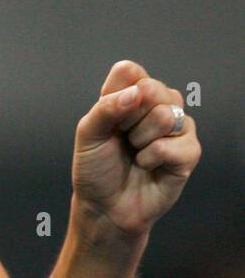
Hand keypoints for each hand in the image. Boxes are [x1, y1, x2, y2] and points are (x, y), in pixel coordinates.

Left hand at [72, 60, 201, 238]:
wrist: (105, 205)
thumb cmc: (96, 168)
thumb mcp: (88, 134)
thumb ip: (105, 107)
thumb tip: (137, 92)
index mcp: (130, 95)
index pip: (130, 71)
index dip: (115, 95)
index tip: (108, 119)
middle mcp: (157, 105)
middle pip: (151, 88)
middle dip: (127, 120)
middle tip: (122, 139)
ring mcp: (177, 127)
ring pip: (165, 114)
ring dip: (140, 140)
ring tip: (135, 152)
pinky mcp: (190, 150)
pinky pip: (174, 144)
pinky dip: (152, 158)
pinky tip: (147, 165)